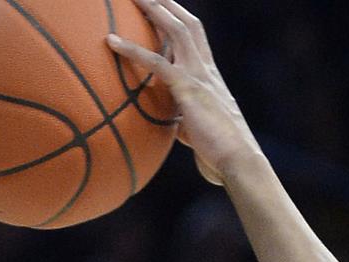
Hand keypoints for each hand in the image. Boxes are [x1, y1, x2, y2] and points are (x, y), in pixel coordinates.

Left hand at [105, 0, 250, 183]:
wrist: (237, 158)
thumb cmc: (217, 150)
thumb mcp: (195, 127)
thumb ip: (182, 117)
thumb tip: (172, 124)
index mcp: (208, 74)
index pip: (194, 35)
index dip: (178, 16)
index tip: (161, 5)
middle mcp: (205, 68)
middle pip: (186, 23)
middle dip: (165, 4)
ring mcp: (198, 75)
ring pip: (176, 30)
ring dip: (154, 10)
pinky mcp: (187, 88)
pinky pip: (156, 62)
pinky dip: (132, 50)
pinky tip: (111, 41)